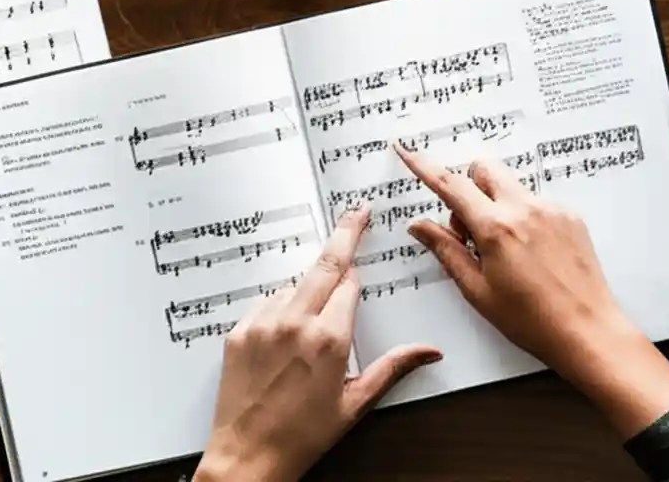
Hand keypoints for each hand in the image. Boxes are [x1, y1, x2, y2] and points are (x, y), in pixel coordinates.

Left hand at [195, 204, 441, 481]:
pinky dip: (279, 307)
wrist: (247, 458)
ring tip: (310, 322)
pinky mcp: (237, 331)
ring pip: (293, 285)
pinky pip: (265, 303)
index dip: (356, 278)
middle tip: (355, 212)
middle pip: (324, 264)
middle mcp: (295, 322)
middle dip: (343, 234)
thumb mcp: (356, 404)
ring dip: (307, 288)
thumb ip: (393, 368)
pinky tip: (285, 332)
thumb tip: (431, 351)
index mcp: (329, 338)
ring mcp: (262, 324)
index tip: (363, 259)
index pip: (349, 284)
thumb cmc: (303, 436)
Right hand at [394, 144, 668, 437]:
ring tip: (504, 250)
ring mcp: (551, 210)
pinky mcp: (571, 217)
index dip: (424, 166)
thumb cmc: (531, 320)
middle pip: (484, 170)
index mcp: (496, 228)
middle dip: (469, 187)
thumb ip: (446, 250)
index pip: (451, 185)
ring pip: (510, 186)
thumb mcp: (477, 290)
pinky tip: (531, 254)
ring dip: (496, 204)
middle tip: (469, 231)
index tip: (407, 151)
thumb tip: (419, 225)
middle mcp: (524, 209)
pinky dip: (523, 218)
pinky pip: (535, 202)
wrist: (587, 331)